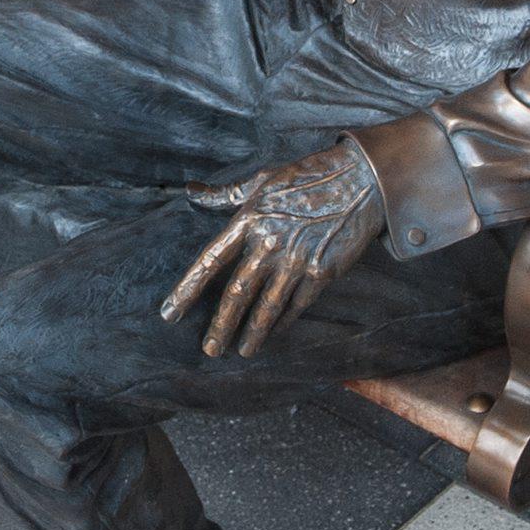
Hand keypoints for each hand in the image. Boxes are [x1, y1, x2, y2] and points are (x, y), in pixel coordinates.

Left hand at [161, 140, 386, 357]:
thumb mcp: (262, 180)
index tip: (170, 313)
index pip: (210, 260)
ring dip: (252, 333)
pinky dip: (282, 322)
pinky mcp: (320, 272)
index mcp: (249, 220)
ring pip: (266, 307)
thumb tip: (191, 192)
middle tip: (209, 349)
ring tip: (240, 352)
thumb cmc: (306, 178)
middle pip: (237, 293)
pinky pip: (296, 305)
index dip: (188, 289)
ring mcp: (295, 260)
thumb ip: (225, 194)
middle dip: (220, 325)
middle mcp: (268, 243)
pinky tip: (273, 334)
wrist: (359, 181)